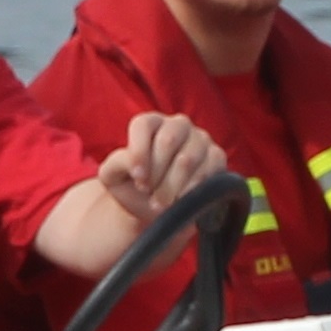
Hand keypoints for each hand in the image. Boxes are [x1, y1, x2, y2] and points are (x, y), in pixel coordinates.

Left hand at [92, 112, 224, 222]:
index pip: (143, 125)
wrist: (157, 207)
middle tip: (148, 194)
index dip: (139, 152)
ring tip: (161, 204)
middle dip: (156, 173)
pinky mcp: (217, 156)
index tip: (137, 179)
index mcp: (150, 123)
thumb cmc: (134, 186)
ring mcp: (200, 139)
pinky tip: (181, 201)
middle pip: (167, 141)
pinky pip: (208, 170)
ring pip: (187, 159)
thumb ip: (116, 164)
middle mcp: (177, 125)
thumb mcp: (113, 176)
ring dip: (171, 186)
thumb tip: (133, 163)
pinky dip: (192, 190)